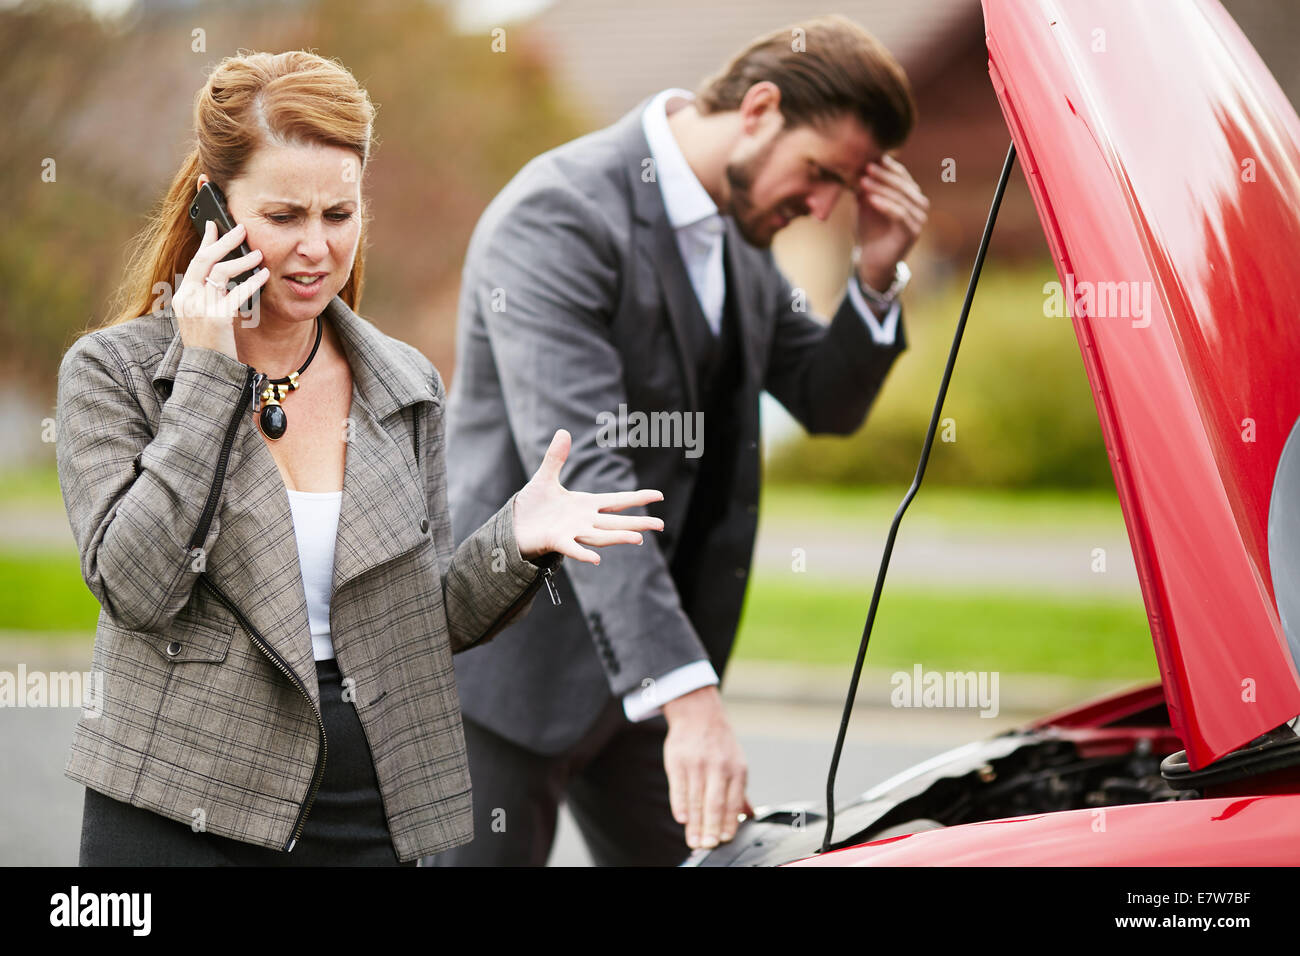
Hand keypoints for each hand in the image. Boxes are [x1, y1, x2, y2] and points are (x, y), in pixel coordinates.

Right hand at [174, 220, 269, 358]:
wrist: (207, 371)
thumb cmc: (209, 345)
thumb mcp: (200, 317)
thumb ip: (206, 296)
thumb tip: (224, 272)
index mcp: (182, 297)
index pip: (194, 262)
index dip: (205, 241)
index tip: (214, 225)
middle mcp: (188, 299)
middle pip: (205, 259)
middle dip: (224, 241)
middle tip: (241, 230)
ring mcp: (201, 308)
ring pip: (221, 272)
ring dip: (242, 260)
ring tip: (259, 255)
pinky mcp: (218, 318)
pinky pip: (237, 292)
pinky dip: (253, 282)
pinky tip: (264, 276)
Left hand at [512, 428, 663, 563]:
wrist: (514, 525)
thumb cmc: (532, 505)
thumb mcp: (545, 478)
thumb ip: (556, 457)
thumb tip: (563, 431)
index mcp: (585, 504)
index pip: (617, 500)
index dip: (637, 498)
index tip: (659, 495)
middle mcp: (584, 520)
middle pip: (616, 522)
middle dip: (638, 523)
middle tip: (660, 525)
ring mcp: (572, 532)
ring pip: (600, 536)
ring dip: (618, 537)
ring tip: (638, 538)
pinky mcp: (556, 541)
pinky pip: (572, 548)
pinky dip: (583, 554)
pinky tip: (596, 559)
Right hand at [662, 685, 748, 849]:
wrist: (698, 714)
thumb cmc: (719, 744)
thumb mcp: (736, 763)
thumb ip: (739, 792)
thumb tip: (749, 815)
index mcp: (736, 770)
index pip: (733, 802)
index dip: (728, 823)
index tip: (723, 840)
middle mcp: (718, 767)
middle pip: (714, 804)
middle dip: (711, 828)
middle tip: (707, 846)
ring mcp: (697, 764)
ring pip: (696, 799)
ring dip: (694, 823)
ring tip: (693, 840)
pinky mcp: (678, 761)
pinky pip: (679, 787)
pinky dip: (680, 805)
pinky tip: (681, 819)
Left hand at [854, 154, 927, 291]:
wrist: (870, 261)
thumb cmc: (868, 231)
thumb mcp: (865, 204)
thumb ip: (866, 187)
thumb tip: (858, 163)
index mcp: (910, 196)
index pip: (902, 176)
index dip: (888, 166)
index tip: (871, 157)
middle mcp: (919, 205)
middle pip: (903, 185)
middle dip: (883, 175)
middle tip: (867, 167)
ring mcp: (919, 219)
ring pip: (901, 198)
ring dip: (881, 188)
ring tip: (863, 182)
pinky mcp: (913, 232)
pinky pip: (900, 214)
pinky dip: (885, 205)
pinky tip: (870, 199)